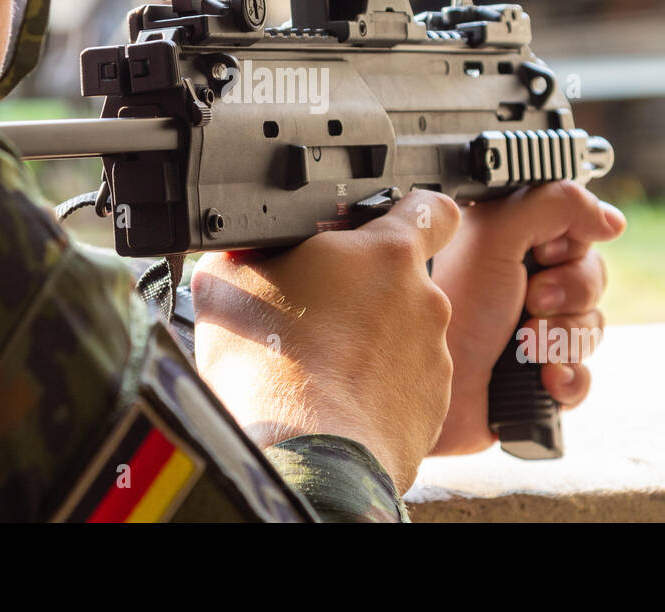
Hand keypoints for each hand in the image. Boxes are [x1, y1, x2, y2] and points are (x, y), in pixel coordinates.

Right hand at [191, 189, 460, 492]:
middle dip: (365, 294)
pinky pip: (402, 388)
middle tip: (314, 316)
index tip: (382, 231)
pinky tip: (335, 404)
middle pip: (402, 282)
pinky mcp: (430, 410)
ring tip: (317, 370)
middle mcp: (424, 300)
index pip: (430, 210)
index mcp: (386, 254)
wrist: (298, 454)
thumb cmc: (267, 363)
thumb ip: (259, 251)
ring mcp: (433, 359)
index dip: (411, 214)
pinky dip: (375, 392)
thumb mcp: (232, 277)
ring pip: (402, 338)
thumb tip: (251, 251)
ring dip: (369, 346)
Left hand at [428, 181, 625, 455]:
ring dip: (564, 335)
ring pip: (590, 325)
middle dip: (570, 290)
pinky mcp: (534, 379)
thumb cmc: (447, 308)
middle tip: (533, 299)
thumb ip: (552, 206)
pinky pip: (582, 375)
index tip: (546, 251)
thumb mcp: (494, 236)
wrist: (423, 388)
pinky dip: (568, 377)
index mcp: (505, 243)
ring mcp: (529, 332)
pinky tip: (545, 378)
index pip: (572, 227)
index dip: (570, 240)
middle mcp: (519, 285)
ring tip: (527, 343)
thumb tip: (608, 218)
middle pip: (590, 274)